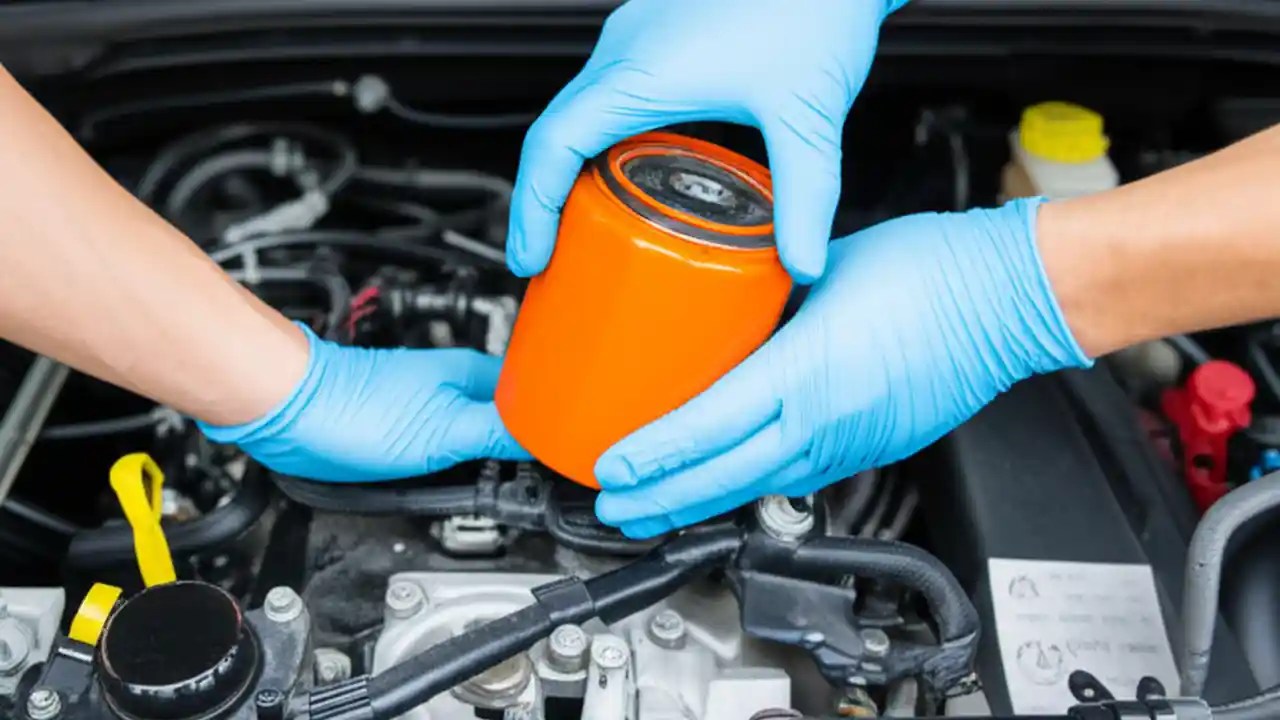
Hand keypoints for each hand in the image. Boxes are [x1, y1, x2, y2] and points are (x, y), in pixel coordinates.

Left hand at [197, 325, 528, 481]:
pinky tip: (462, 477)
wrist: (289, 411)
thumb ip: (498, 434)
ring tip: (509, 479)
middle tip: (542, 474)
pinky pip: (449, 444)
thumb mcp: (444, 433)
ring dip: (493, 455)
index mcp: (475, 374)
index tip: (567, 449)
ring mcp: (432, 405)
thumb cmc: (353, 412)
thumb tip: (546, 438)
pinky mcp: (408, 425)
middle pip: (510, 416)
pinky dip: (461, 462)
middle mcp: (457, 385)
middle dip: (526, 443)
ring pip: (480, 431)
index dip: (553, 423)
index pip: (535, 395)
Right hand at [507, 0, 906, 282]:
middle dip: (541, 202)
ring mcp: (639, 38)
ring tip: (578, 227)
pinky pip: (606, 95)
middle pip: (553, 133)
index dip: (532, 209)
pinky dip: (599, 144)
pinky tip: (628, 174)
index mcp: (640, 71)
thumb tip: (801, 263)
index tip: (531, 257)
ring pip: (577, 112)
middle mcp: (626, 50)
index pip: (552, 146)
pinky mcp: (661, 35)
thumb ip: (806, 196)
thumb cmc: (814, 0)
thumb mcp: (808, 111)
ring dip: (567, 171)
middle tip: (547, 258)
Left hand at [592, 199, 1090, 537]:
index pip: (710, 424)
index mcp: (807, 372)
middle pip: (725, 477)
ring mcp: (850, 443)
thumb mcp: (825, 269)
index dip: (655, 454)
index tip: (613, 467)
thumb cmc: (932, 270)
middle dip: (661, 500)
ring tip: (655, 509)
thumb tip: (727, 304)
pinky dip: (750, 486)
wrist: (1010, 297)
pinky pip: (795, 478)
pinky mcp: (869, 448)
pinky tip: (726, 484)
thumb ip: (768, 294)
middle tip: (613, 510)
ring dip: (701, 501)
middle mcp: (826, 421)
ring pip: (759, 486)